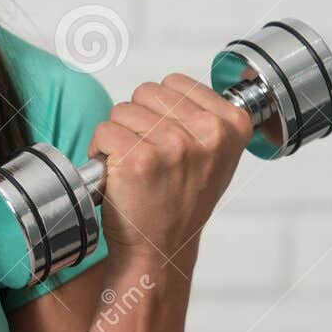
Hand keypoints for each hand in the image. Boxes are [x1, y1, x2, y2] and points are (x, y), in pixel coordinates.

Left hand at [89, 73, 253, 272]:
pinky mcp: (137, 159)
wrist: (161, 248)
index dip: (162, 109)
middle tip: (149, 156)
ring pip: (122, 109)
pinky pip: (104, 130)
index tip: (170, 140)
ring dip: (119, 135)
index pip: (176, 83)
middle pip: (147, 91)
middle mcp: (207, 133)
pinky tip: (118, 173)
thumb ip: (204, 117)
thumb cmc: (182, 202)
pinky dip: (100, 150)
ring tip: (136, 165)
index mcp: (231, 125)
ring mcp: (173, 145)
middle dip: (139, 119)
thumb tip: (174, 88)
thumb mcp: (215, 156)